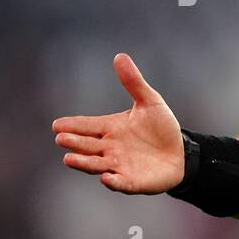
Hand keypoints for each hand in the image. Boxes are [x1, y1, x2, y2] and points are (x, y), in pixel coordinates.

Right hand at [52, 52, 184, 194]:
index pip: (87, 126)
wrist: (181, 153)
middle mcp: (110, 148)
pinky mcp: (133, 181)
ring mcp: (120, 165)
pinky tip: (106, 178)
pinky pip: (121, 182)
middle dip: (74, 143)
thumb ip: (133, 82)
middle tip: (61, 138)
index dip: (72, 126)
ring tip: (69, 159)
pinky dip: (113, 182)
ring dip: (84, 162)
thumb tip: (120, 56)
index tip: (57, 125)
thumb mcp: (150, 102)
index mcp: (111, 128)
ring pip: (96, 164)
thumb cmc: (162, 128)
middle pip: (87, 145)